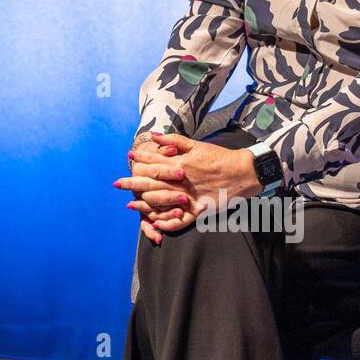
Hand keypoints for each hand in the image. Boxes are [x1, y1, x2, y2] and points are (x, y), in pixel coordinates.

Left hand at [117, 132, 259, 233]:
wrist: (243, 172)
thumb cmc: (219, 157)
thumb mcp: (196, 144)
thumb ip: (174, 141)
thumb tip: (154, 135)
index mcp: (180, 163)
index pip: (154, 162)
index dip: (140, 160)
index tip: (128, 158)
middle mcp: (181, 181)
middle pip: (151, 183)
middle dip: (132, 183)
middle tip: (117, 184)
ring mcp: (189, 197)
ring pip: (161, 202)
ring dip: (144, 204)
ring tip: (130, 205)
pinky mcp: (199, 210)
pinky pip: (179, 220)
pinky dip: (166, 223)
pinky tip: (154, 223)